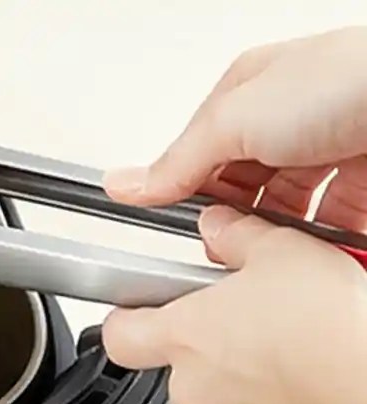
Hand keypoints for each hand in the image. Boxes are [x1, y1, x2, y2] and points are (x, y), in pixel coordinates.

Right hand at [103, 26, 366, 232]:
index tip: (182, 230)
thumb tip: (124, 184)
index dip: (188, 196)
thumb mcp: (235, 116)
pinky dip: (323, 252)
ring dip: (280, 243)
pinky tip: (314, 258)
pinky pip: (334, 236)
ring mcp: (335, 158)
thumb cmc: (349, 80)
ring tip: (274, 257)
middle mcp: (295, 126)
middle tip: (230, 247)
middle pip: (245, 194)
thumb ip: (178, 161)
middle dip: (236, 224)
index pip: (202, 159)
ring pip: (289, 220)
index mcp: (254, 96)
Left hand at [103, 206, 366, 403]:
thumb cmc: (331, 328)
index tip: (138, 305)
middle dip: (211, 332)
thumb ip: (236, 236)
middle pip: (180, 356)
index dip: (126, 317)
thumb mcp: (282, 250)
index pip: (120, 334)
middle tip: (249, 306)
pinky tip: (311, 364)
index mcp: (184, 336)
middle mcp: (196, 386)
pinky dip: (278, 389)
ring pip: (223, 384)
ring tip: (292, 333)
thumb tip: (220, 227)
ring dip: (246, 360)